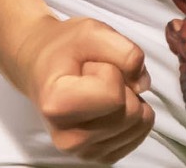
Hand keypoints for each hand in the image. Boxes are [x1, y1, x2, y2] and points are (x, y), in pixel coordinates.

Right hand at [6, 14, 155, 161]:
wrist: (42, 68)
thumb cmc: (64, 50)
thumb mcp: (92, 32)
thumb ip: (124, 50)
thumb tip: (143, 84)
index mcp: (58, 105)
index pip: (115, 95)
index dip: (111, 71)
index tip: (88, 67)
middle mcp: (68, 139)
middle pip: (130, 113)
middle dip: (122, 87)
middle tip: (95, 77)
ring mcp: (84, 153)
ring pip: (138, 125)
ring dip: (127, 100)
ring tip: (99, 90)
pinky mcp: (99, 158)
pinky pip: (138, 136)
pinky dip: (131, 116)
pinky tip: (107, 106)